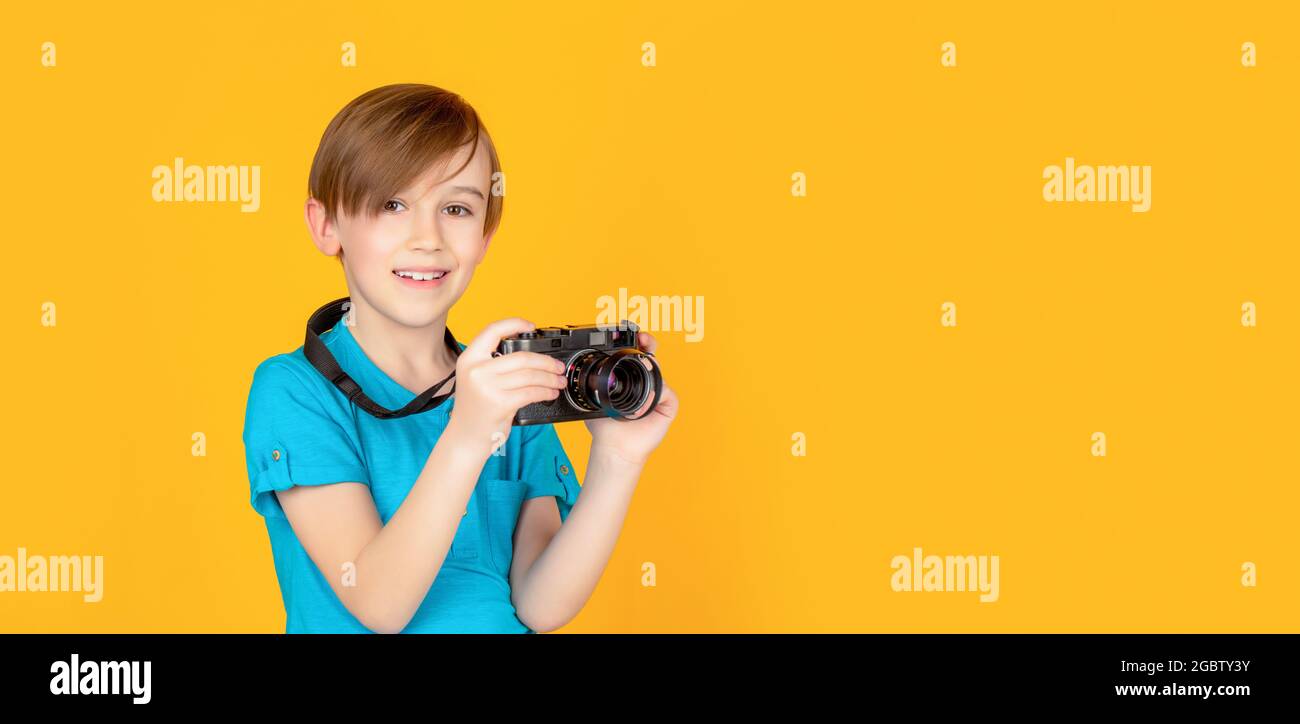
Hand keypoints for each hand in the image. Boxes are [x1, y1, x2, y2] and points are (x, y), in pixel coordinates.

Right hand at [448, 318, 567, 451]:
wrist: (465, 436)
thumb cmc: (475, 408)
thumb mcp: (475, 379)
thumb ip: (493, 364)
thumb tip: (529, 353)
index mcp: (469, 359)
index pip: (492, 330)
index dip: (514, 323)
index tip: (531, 326)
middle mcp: (476, 370)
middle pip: (521, 356)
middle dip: (546, 361)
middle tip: (558, 366)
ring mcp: (487, 387)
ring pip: (530, 375)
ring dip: (550, 378)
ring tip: (558, 381)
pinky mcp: (500, 403)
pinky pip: (531, 392)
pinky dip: (546, 391)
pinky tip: (550, 393)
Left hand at [584, 331, 678, 465]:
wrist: (613, 446)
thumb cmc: (604, 425)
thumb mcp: (594, 398)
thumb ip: (591, 383)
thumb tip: (583, 370)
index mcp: (630, 379)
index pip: (636, 356)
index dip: (637, 343)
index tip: (632, 335)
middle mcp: (646, 383)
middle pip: (652, 358)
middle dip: (649, 344)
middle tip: (643, 340)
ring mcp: (658, 393)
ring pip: (659, 373)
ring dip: (650, 370)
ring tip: (641, 372)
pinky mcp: (667, 406)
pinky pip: (666, 393)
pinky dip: (654, 396)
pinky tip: (642, 406)